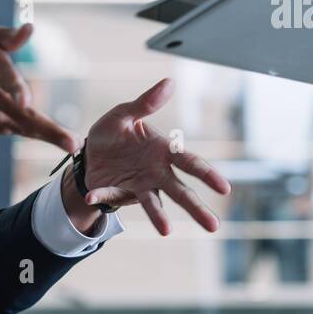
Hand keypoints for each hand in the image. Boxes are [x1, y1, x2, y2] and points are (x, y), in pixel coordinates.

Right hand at [0, 23, 78, 153]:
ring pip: (18, 126)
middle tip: (72, 143)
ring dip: (46, 136)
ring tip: (69, 142)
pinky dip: (24, 126)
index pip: (2, 76)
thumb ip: (9, 35)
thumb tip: (30, 28)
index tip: (26, 101)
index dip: (15, 89)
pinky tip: (32, 123)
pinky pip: (9, 128)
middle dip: (47, 130)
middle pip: (17, 113)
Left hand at [73, 78, 230, 234]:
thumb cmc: (115, 131)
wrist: (88, 150)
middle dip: (197, 208)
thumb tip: (170, 82)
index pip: (190, 162)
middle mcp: (157, 172)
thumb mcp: (124, 113)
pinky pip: (110, 196)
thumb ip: (145, 104)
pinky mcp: (119, 194)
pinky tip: (91, 195)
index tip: (224, 189)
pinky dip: (101, 196)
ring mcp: (139, 186)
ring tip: (166, 231)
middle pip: (180, 191)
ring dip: (159, 217)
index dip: (207, 175)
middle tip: (214, 226)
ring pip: (154, 204)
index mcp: (163, 151)